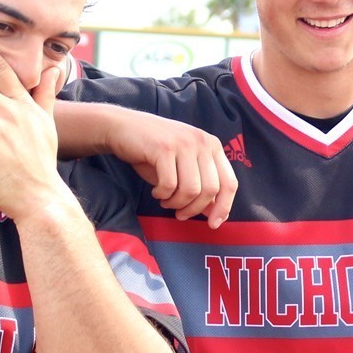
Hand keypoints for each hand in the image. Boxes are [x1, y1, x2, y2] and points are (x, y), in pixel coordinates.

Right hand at [101, 107, 238, 226]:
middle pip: (211, 190)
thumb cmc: (154, 152)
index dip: (224, 207)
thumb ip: (200, 187)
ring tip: (165, 202)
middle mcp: (202, 142)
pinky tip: (156, 192)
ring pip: (191, 190)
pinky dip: (162, 195)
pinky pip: (169, 185)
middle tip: (179, 214)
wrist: (123, 128)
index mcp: (212, 146)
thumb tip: (214, 213)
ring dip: (176, 203)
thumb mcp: (182, 169)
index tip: (213, 224)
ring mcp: (183, 143)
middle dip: (194, 209)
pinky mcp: (164, 148)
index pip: (229, 182)